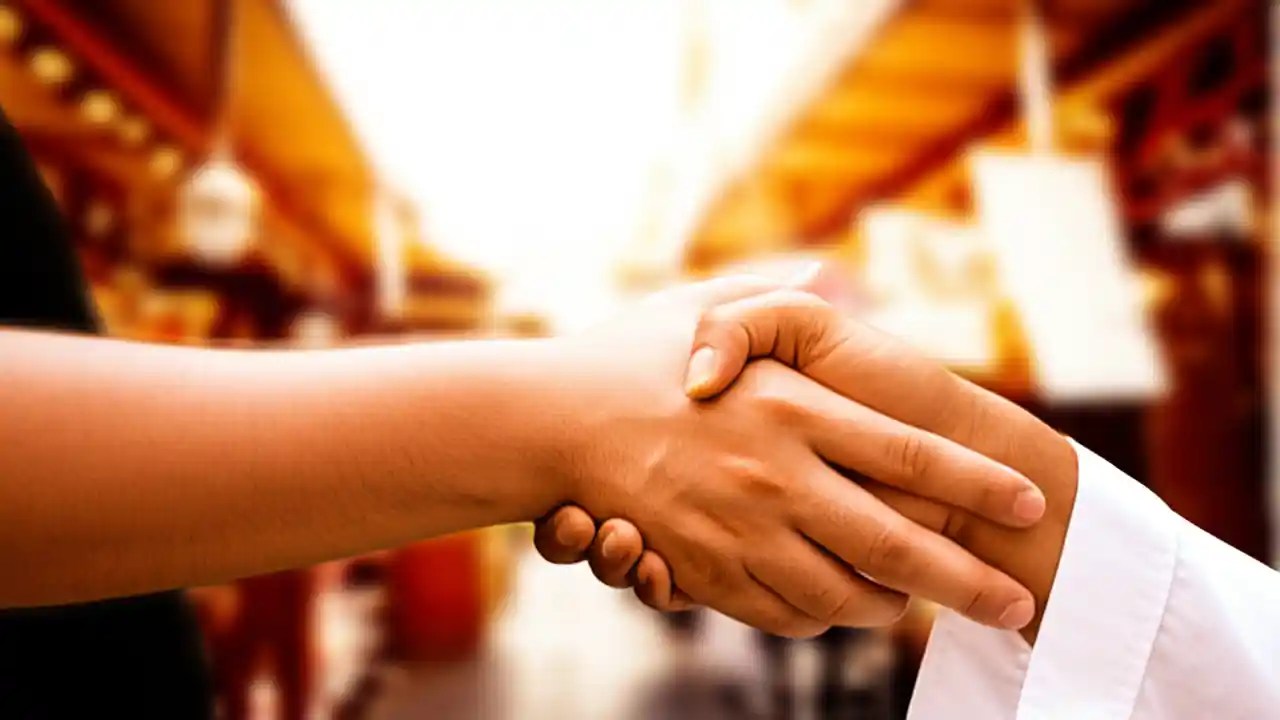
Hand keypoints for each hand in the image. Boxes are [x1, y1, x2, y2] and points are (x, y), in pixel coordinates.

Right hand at [543, 278, 1043, 635]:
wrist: (544, 420)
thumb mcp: (705, 303)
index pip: (910, 453)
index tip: (1030, 504)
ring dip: (894, 605)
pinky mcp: (704, 569)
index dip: (978, 483)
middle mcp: (775, 473)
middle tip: (1018, 603)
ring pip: (845, 591)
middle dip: (970, 579)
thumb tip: (829, 272)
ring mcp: (740, 529)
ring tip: (921, 605)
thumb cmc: (626, 357)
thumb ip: (773, 295)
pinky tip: (840, 607)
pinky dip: (822, 618)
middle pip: (898, 541)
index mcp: (790, 405)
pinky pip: (782, 613)